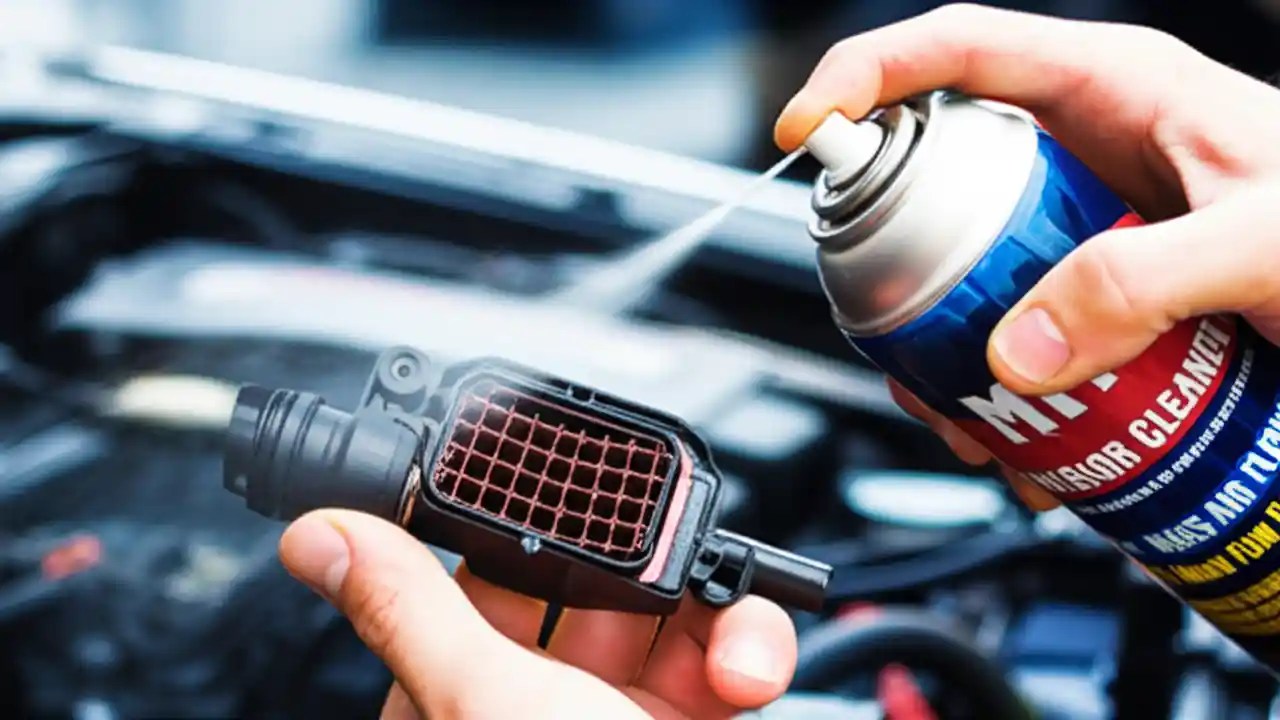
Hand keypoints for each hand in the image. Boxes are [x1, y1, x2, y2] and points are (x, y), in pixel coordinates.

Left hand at [276, 510, 796, 718]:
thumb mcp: (490, 712)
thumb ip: (414, 612)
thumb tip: (317, 539)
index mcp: (453, 695)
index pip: (469, 569)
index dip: (504, 513)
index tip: (536, 462)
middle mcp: (531, 702)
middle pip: (581, 575)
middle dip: (633, 556)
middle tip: (659, 538)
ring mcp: (616, 714)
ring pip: (662, 605)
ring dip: (708, 606)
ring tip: (716, 637)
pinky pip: (721, 651)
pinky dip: (746, 649)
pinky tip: (746, 675)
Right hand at [774, 5, 1279, 508]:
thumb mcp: (1263, 243)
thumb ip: (1143, 283)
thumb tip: (1016, 348)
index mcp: (1110, 86)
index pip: (955, 50)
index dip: (863, 77)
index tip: (805, 129)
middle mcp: (1080, 146)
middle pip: (936, 178)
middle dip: (896, 263)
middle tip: (896, 335)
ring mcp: (1080, 216)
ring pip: (963, 266)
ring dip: (944, 350)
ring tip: (973, 422)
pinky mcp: (1092, 280)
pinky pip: (1010, 321)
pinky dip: (997, 387)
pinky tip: (1028, 443)